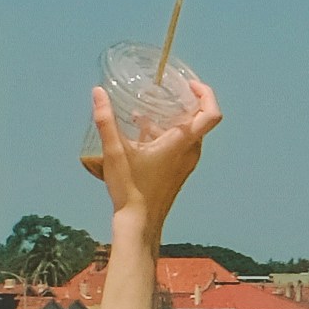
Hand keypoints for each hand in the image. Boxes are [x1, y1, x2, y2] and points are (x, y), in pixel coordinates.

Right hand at [81, 72, 222, 232]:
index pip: (211, 114)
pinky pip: (181, 144)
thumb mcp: (115, 152)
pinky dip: (168, 133)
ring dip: (175, 118)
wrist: (139, 224)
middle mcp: (190, 152)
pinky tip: (141, 133)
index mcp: (182, 143)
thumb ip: (105, 120)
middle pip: (201, 119)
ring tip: (151, 108)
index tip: (189, 83)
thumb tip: (97, 91)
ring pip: (189, 133)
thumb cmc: (131, 189)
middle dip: (188, 101)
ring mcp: (186, 163)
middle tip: (169, 89)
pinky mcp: (178, 172)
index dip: (206, 93)